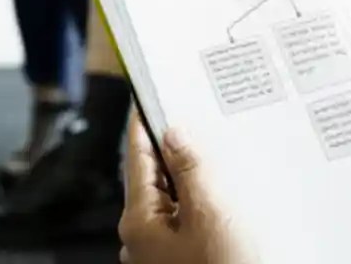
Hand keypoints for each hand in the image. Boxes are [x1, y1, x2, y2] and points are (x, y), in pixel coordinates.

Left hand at [119, 117, 254, 263]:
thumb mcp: (207, 214)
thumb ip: (189, 172)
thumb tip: (174, 137)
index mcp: (139, 222)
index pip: (137, 161)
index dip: (142, 128)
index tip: (146, 101)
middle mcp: (140, 237)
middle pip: (152, 180)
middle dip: (168, 150)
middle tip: (185, 120)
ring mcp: (155, 251)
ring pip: (168, 200)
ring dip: (184, 177)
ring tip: (205, 152)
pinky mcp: (175, 258)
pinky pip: (179, 220)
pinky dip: (192, 201)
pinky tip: (213, 193)